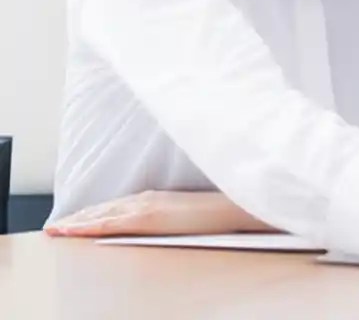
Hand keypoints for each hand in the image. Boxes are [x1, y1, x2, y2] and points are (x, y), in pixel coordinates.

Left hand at [45, 191, 271, 237]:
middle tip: (54, 228)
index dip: (92, 213)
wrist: (234, 209)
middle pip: (104, 209)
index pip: (116, 206)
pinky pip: (111, 222)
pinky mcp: (149, 216)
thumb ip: (168, 216)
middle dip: (78, 218)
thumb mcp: (186, 213)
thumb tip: (159, 226)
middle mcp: (146, 198)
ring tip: (57, 230)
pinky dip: (89, 225)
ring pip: (103, 214)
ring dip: (78, 221)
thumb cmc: (215, 215)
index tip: (73, 220)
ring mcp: (146, 206)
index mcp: (155, 199)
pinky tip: (74, 230)